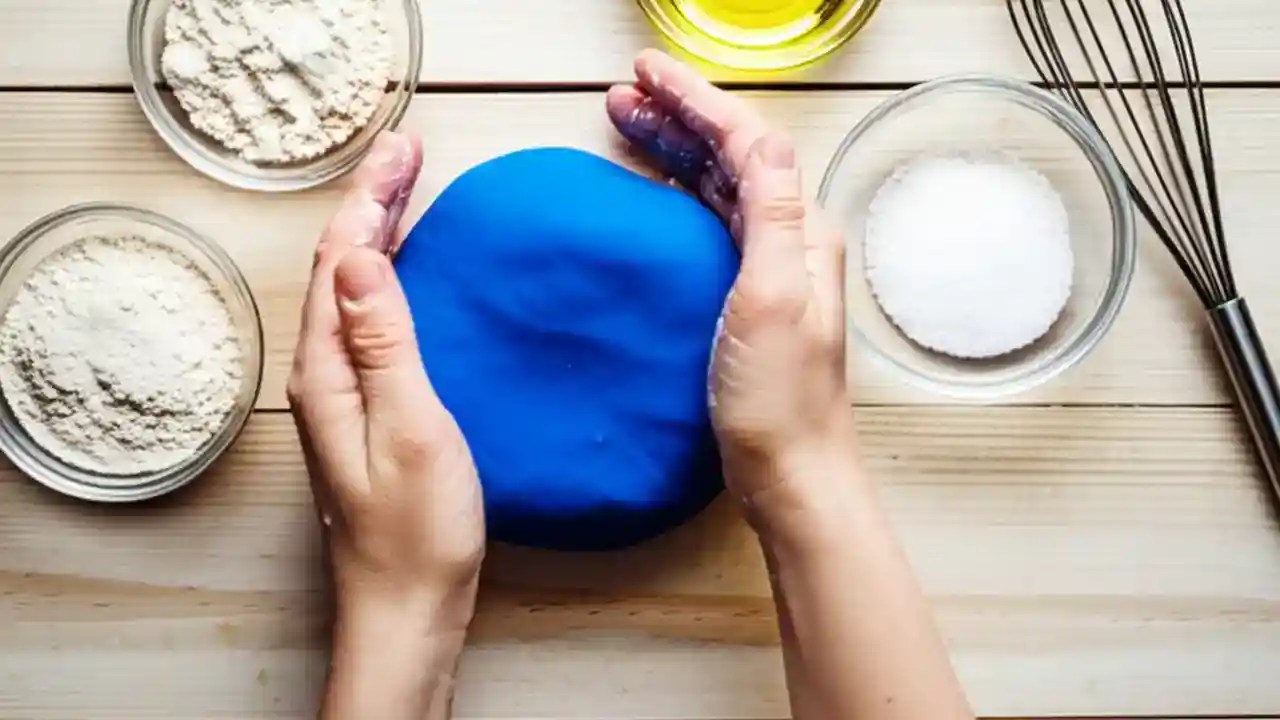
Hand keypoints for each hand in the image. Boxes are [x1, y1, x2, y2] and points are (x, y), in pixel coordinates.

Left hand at [288, 131, 484, 612]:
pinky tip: (405, 274)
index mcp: (327, 374)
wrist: (408, 608)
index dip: (368, 200)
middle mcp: (324, 378)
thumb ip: (382, 343)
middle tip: (406, 151)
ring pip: (351, 293)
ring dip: (377, 235)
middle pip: (337, 271)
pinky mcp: (367, 411)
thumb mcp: (409, 428)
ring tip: (405, 190)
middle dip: (370, 205)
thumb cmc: (415, 532)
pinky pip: (369, 322)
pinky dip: (387, 279)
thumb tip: (354, 258)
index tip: (401, 149)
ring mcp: (342, 396)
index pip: (337, 264)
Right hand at [607, 50, 854, 509]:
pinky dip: (678, 194)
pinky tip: (654, 191)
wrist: (792, 474)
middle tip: (624, 93)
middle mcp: (790, 240)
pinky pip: (710, 223)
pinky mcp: (747, 300)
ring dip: (676, 149)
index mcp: (800, 231)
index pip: (748, 141)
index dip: (696, 101)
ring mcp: (770, 270)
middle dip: (680, 116)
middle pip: (733, 155)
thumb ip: (770, 215)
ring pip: (719, 186)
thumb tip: (761, 138)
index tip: (646, 74)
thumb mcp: (772, 299)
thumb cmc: (779, 400)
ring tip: (628, 122)